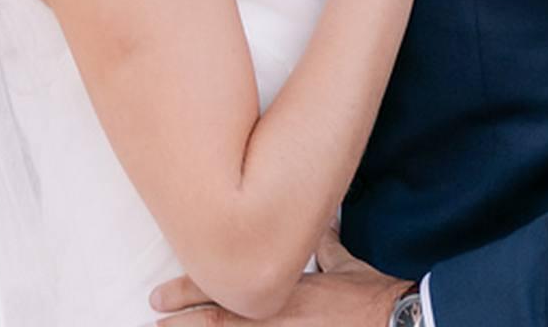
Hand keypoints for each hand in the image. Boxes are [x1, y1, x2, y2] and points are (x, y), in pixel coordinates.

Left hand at [151, 231, 409, 321]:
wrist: (393, 321)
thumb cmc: (368, 293)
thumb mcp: (343, 263)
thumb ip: (324, 247)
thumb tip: (319, 229)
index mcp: (283, 287)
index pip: (226, 287)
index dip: (191, 290)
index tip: (161, 294)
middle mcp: (276, 316)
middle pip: (219, 319)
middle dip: (184, 318)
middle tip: (154, 316)